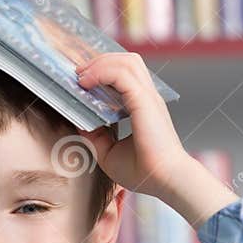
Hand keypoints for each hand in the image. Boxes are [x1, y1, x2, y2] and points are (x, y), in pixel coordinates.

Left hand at [75, 53, 189, 198]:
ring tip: (80, 76)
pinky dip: (101, 72)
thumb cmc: (143, 171)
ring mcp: (148, 97)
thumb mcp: (109, 152)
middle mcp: (147, 97)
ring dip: (99, 64)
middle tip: (78, 73)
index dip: (104, 70)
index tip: (82, 79)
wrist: (165, 181)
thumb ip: (95, 135)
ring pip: (126, 61)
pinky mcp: (144, 101)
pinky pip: (121, 74)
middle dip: (100, 61)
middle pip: (127, 61)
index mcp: (143, 106)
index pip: (126, 74)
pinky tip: (85, 82)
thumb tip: (78, 121)